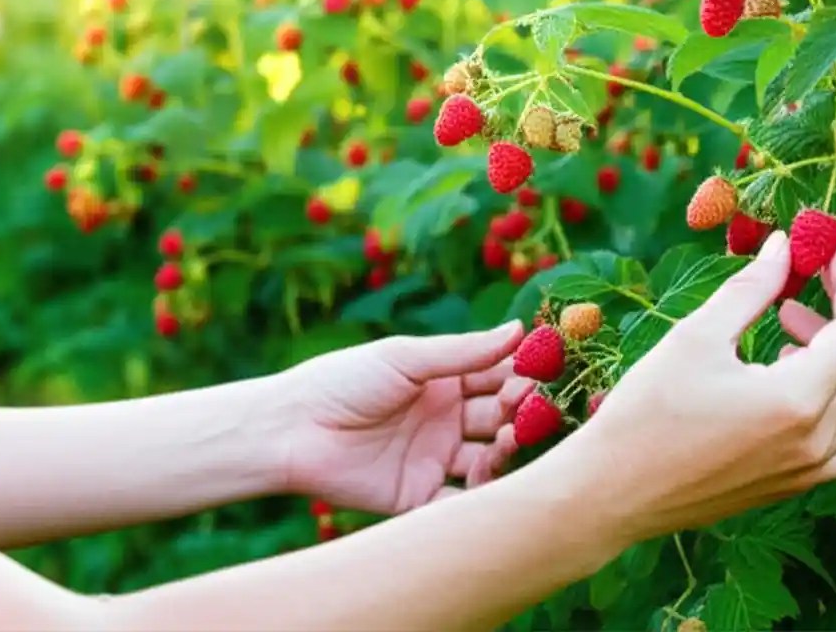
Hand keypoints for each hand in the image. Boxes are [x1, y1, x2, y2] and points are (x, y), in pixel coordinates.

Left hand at [276, 322, 531, 514]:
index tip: (544, 372)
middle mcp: (446, 421)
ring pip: (488, 461)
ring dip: (503, 451)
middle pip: (498, 418)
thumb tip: (520, 331)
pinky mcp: (418, 499)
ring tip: (503, 441)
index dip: (522, 375)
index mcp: (443, 382)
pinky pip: (459, 504)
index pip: (497, 376)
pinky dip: (480, 499)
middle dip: (518, 413)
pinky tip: (490, 483)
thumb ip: (463, 352)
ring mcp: (435, 460)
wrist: (291, 429)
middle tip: (527, 409)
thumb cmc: (342, 381)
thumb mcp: (405, 358)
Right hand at [562, 231, 835, 541]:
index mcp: (797, 400)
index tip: (828, 250)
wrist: (614, 491)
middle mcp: (820, 439)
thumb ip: (751, 288)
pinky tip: (818, 379)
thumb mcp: (696, 338)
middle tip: (805, 280)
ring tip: (797, 328)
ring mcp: (815, 468)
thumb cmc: (646, 412)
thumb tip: (785, 244)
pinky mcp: (802, 483)